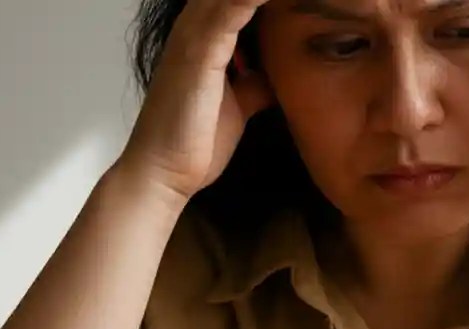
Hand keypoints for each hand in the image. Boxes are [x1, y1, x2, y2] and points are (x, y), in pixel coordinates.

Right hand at [116, 0, 275, 202]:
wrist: (164, 172)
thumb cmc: (196, 139)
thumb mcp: (239, 103)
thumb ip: (255, 82)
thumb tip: (278, 77)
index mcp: (205, 35)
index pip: (239, 2)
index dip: (263, 3)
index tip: (305, 2)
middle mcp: (195, 27)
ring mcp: (194, 36)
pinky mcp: (199, 53)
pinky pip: (228, 12)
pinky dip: (250, 2)